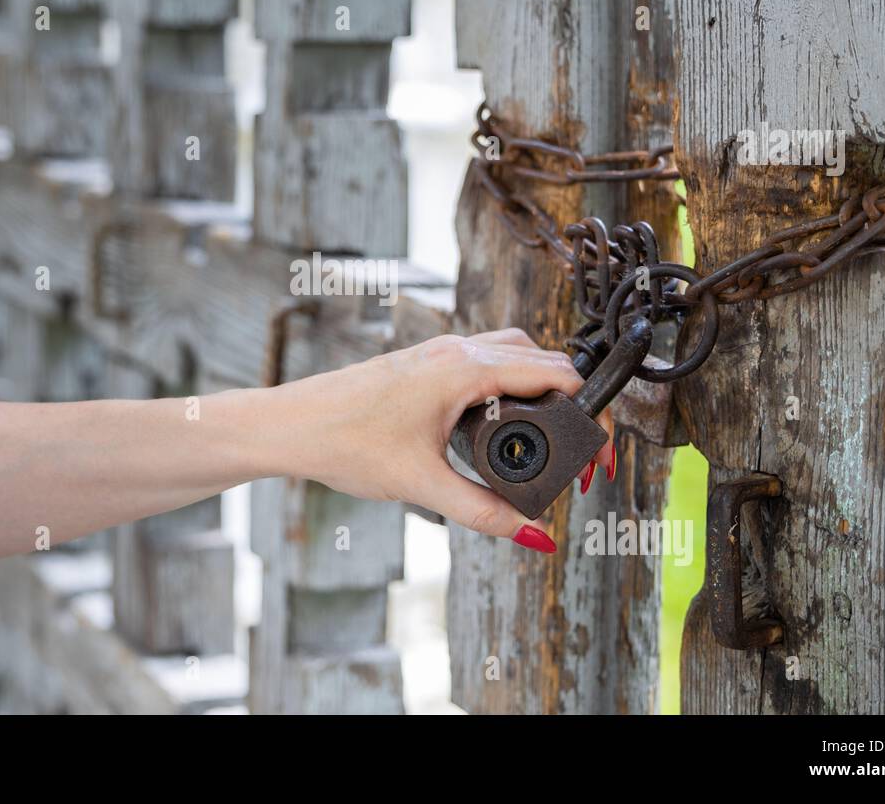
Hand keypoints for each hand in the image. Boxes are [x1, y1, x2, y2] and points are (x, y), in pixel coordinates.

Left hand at [271, 328, 615, 551]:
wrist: (291, 424)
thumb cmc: (345, 442)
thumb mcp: (422, 485)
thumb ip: (483, 512)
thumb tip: (534, 534)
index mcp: (465, 368)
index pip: (554, 375)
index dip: (588, 416)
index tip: (593, 458)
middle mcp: (457, 349)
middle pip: (542, 361)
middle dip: (571, 405)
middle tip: (576, 456)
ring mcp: (439, 351)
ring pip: (512, 353)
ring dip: (538, 389)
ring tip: (547, 438)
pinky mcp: (424, 362)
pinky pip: (484, 359)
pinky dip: (506, 384)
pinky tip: (499, 423)